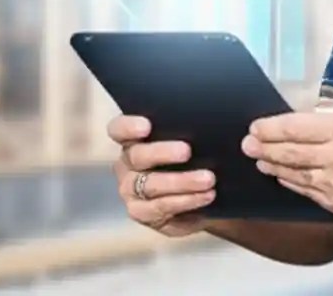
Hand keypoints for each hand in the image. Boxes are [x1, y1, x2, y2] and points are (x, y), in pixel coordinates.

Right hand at [108, 115, 216, 236]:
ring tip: (208, 179)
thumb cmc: (199, 157)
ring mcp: (130, 190)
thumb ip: (192, 128)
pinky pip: (161, 208)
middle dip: (162, 153)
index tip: (147, 126)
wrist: (210, 193)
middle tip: (187, 151)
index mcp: (133, 138)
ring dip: (181, 181)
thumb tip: (213, 119)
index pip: (119, 129)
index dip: (129, 127)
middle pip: (137, 156)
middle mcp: (126, 163)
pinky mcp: (141, 213)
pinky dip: (186, 201)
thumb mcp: (195, 139)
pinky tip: (206, 196)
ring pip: (150, 185)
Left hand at [242, 103, 332, 219]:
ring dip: (274, 166)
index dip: (271, 128)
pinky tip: (282, 175)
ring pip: (295, 175)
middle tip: (247, 144)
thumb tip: (299, 118)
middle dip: (264, 148)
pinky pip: (308, 192)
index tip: (255, 127)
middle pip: (291, 153)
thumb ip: (328, 115)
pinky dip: (292, 182)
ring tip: (259, 159)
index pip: (296, 128)